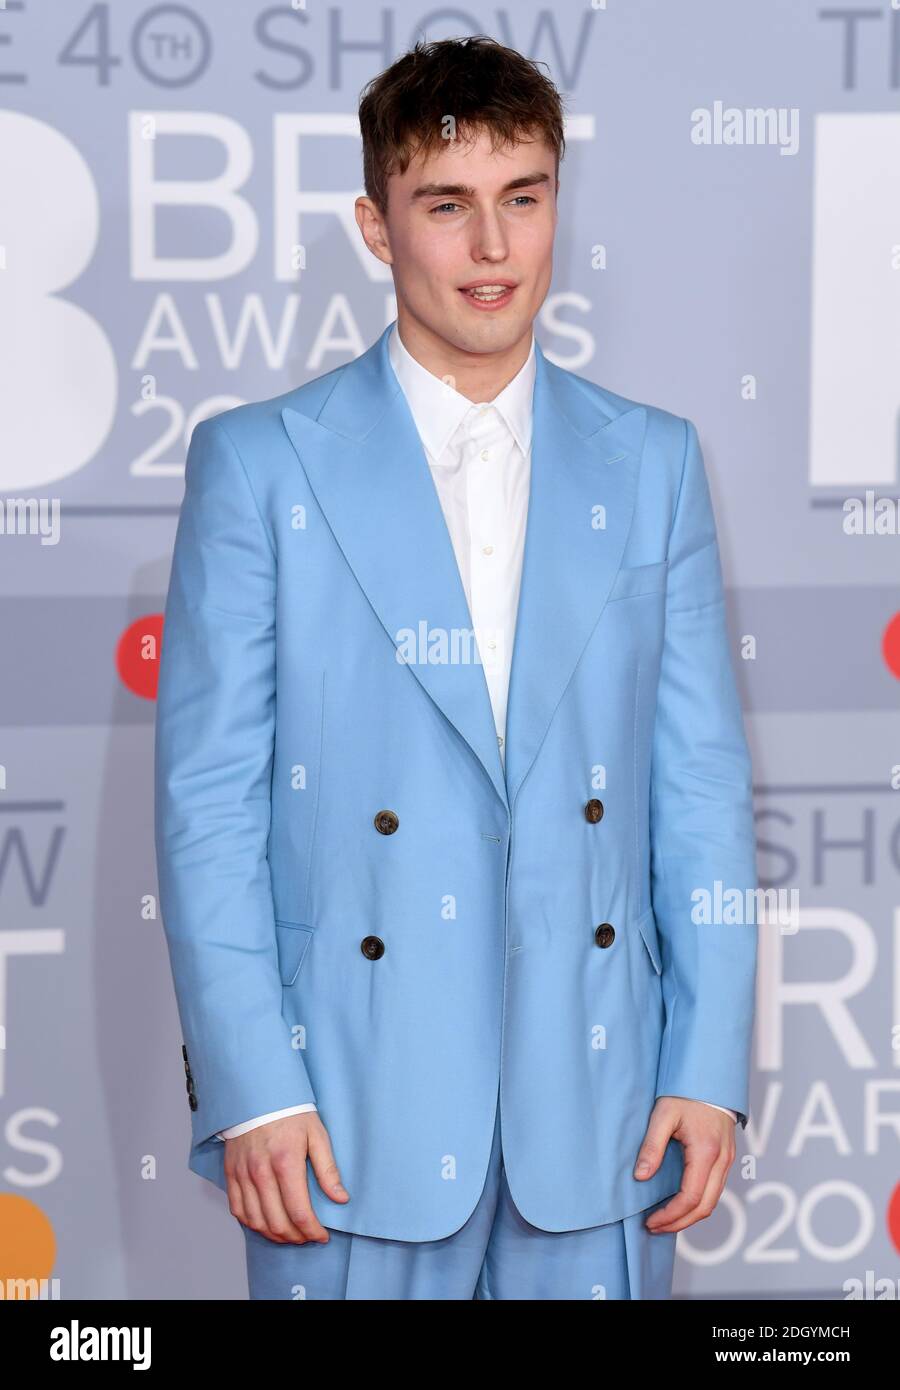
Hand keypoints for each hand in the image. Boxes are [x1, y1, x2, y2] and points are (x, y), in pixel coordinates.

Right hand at [224, 1110, 348, 1243]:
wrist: (258, 1093)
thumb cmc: (291, 1113)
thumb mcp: (317, 1135)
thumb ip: (328, 1170)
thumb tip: (341, 1198)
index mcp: (286, 1162)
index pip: (299, 1212)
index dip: (312, 1231)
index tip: (322, 1236)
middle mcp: (261, 1172)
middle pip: (277, 1222)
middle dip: (296, 1237)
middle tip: (308, 1236)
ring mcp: (243, 1174)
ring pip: (256, 1221)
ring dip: (275, 1235)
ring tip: (290, 1234)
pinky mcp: (231, 1173)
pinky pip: (238, 1210)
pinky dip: (252, 1224)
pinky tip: (266, 1224)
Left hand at [633, 1097, 735, 1233]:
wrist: (710, 1074)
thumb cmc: (686, 1092)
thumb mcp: (663, 1114)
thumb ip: (652, 1146)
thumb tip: (641, 1176)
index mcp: (706, 1152)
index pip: (690, 1197)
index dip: (671, 1215)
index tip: (650, 1221)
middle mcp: (722, 1160)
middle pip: (705, 1207)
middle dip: (679, 1223)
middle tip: (654, 1227)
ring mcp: (727, 1160)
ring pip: (712, 1201)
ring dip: (689, 1216)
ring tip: (664, 1219)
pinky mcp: (726, 1157)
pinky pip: (715, 1189)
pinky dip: (698, 1203)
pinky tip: (680, 1203)